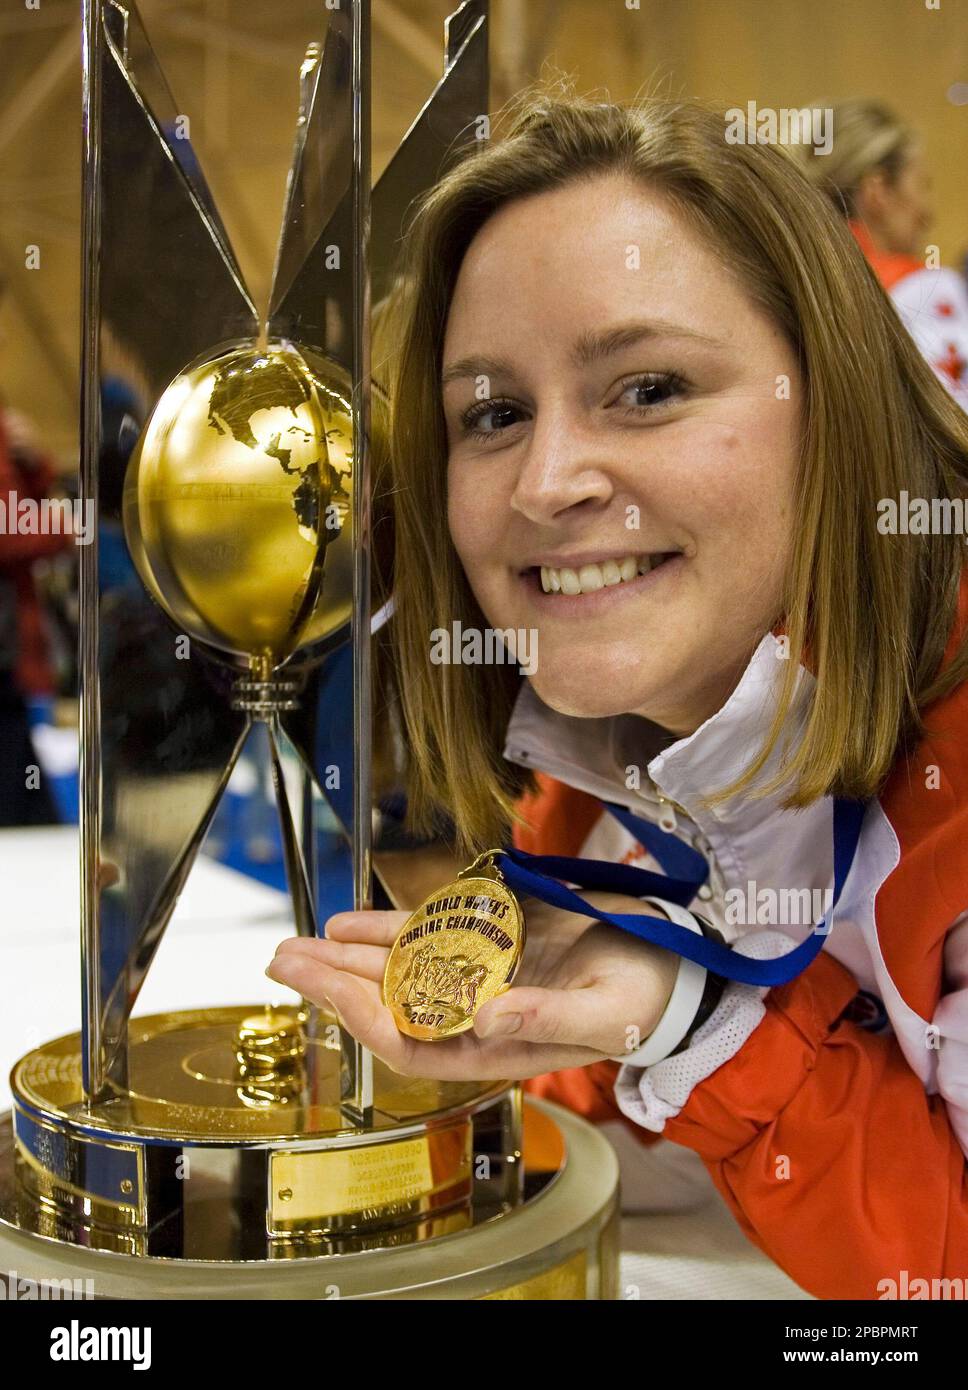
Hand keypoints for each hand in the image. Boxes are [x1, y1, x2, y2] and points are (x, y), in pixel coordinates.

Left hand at [265, 892, 679, 1080]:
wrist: (672, 966)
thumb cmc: (645, 998)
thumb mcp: (607, 1012)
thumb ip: (547, 1017)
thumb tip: (487, 1017)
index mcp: (497, 1043)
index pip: (410, 1037)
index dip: (361, 1012)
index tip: (321, 983)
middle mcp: (476, 1013)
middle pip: (388, 1003)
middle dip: (332, 983)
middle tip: (280, 958)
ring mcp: (478, 976)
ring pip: (398, 970)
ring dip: (347, 957)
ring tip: (295, 944)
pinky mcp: (489, 941)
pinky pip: (427, 937)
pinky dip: (388, 930)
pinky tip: (347, 923)